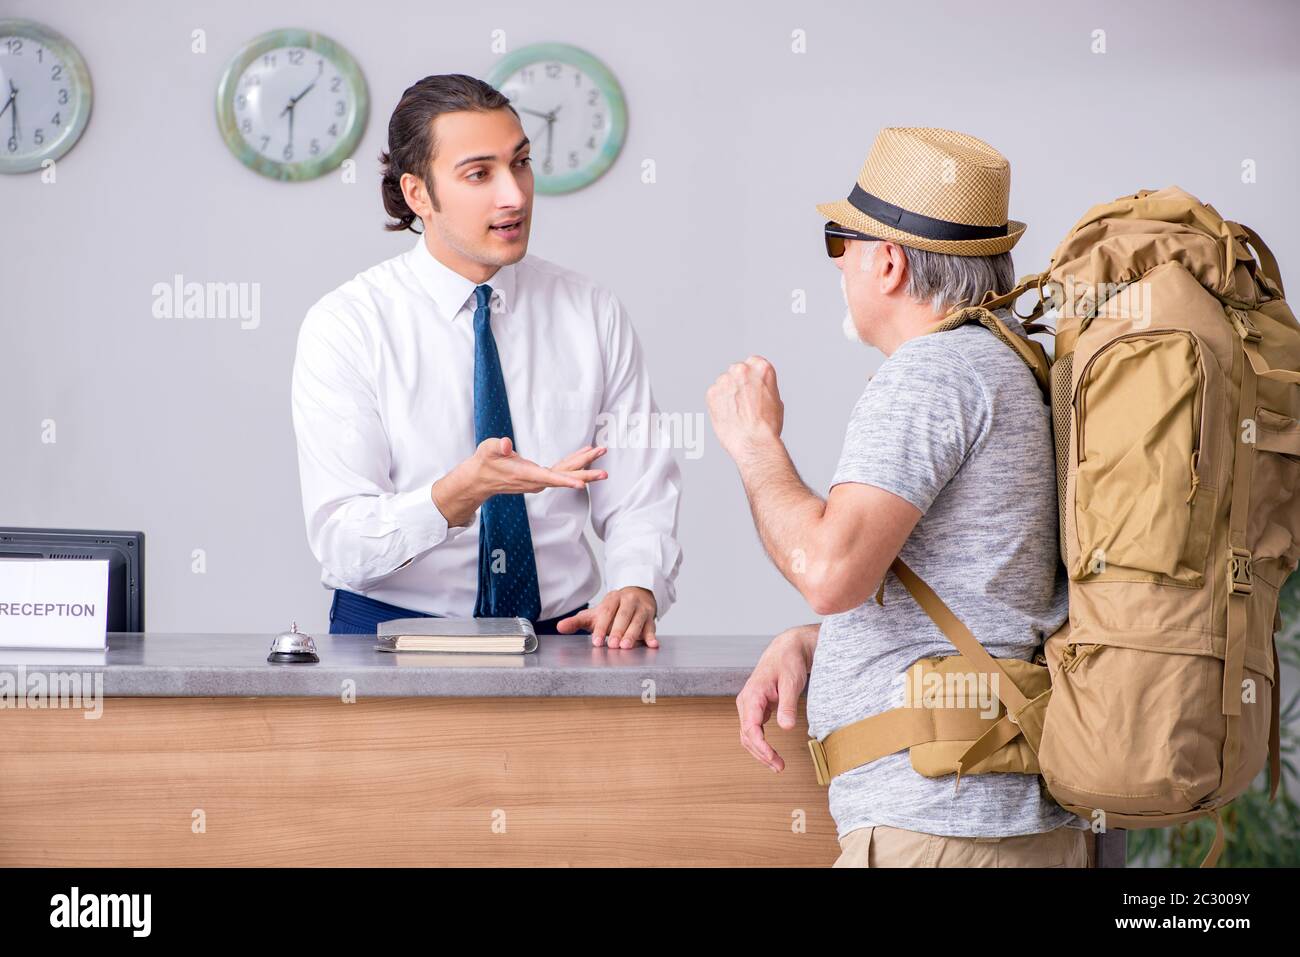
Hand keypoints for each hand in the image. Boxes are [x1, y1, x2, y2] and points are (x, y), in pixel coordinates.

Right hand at [432, 438, 606, 526]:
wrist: (480, 479)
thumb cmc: (484, 462)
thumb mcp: (487, 450)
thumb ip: (497, 446)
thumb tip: (507, 444)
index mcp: (525, 475)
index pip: (549, 478)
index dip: (566, 481)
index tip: (582, 484)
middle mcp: (536, 481)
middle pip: (564, 477)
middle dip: (586, 473)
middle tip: (605, 472)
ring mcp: (539, 480)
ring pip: (566, 473)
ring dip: (584, 465)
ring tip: (600, 452)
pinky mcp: (540, 477)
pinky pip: (561, 471)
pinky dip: (574, 462)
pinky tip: (585, 452)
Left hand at [556, 586, 657, 647]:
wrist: (636, 596)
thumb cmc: (612, 610)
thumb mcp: (595, 614)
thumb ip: (577, 621)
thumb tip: (559, 627)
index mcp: (612, 599)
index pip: (606, 612)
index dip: (601, 627)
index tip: (596, 641)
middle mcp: (628, 601)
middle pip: (623, 615)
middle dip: (617, 630)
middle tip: (612, 645)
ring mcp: (641, 608)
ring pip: (637, 621)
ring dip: (632, 634)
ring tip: (626, 647)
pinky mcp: (651, 618)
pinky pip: (652, 627)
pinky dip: (652, 636)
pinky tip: (653, 645)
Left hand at [706, 355, 784, 463]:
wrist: (754, 442)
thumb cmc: (767, 426)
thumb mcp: (775, 400)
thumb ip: (763, 387)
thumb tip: (756, 388)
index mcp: (761, 367)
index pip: (753, 363)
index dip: (752, 378)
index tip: (752, 387)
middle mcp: (742, 369)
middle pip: (737, 372)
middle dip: (739, 384)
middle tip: (744, 403)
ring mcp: (724, 380)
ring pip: (724, 384)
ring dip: (727, 394)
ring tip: (737, 413)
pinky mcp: (711, 393)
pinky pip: (713, 395)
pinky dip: (718, 404)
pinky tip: (728, 416)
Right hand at [736, 624, 817, 771]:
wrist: (787, 649)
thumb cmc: (789, 662)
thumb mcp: (792, 682)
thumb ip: (788, 705)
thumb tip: (787, 727)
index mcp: (752, 695)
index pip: (751, 728)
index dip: (761, 747)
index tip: (774, 759)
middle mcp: (746, 702)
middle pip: (747, 736)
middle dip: (761, 754)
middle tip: (779, 767)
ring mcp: (749, 705)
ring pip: (748, 735)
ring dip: (760, 752)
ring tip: (776, 765)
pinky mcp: (755, 708)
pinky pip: (753, 730)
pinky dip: (761, 744)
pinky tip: (772, 752)